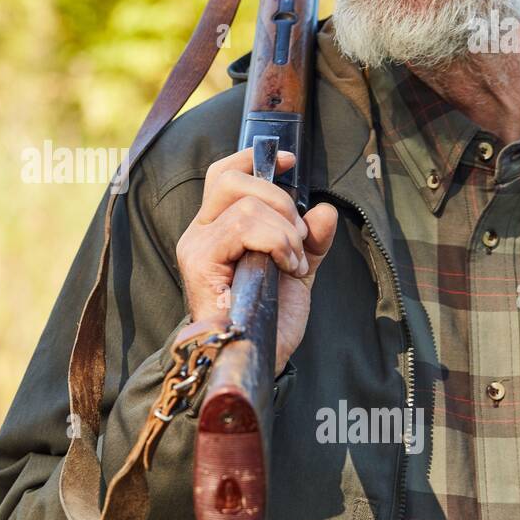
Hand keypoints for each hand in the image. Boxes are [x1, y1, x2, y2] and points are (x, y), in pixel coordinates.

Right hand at [175, 147, 338, 371]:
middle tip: (297, 240)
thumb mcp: (297, 271)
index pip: (224, 174)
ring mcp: (196, 247)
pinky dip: (277, 242)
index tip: (290, 163)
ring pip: (245, 206)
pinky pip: (242, 228)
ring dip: (284, 230)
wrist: (257, 360)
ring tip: (293, 262)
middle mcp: (199, 233)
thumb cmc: (269, 321)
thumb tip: (323, 210)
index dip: (255, 159)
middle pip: (233, 180)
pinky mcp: (199, 263)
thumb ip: (310, 240)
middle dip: (280, 200)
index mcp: (216, 228)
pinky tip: (286, 268)